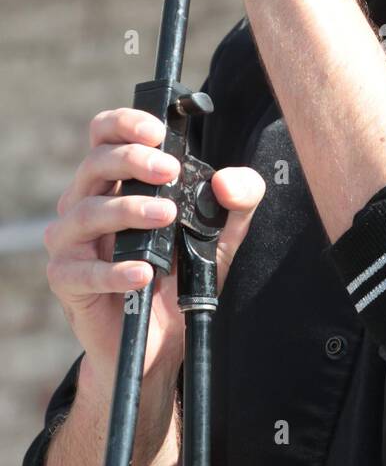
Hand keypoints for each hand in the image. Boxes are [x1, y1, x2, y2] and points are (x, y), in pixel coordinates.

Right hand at [44, 108, 265, 393]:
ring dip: (128, 209)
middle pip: (95, 163)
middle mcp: (87, 202)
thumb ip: (238, 202)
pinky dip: (114, 270)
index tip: (157, 130)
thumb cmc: (182, 276)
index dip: (125, 123)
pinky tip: (144, 273)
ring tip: (166, 216)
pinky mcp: (67, 280)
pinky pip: (81, 270)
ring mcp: (72, 242)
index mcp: (117, 182)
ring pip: (87, 211)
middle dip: (133, 160)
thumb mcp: (221, 235)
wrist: (162, 342)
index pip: (105, 134)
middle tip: (169, 170)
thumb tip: (229, 181)